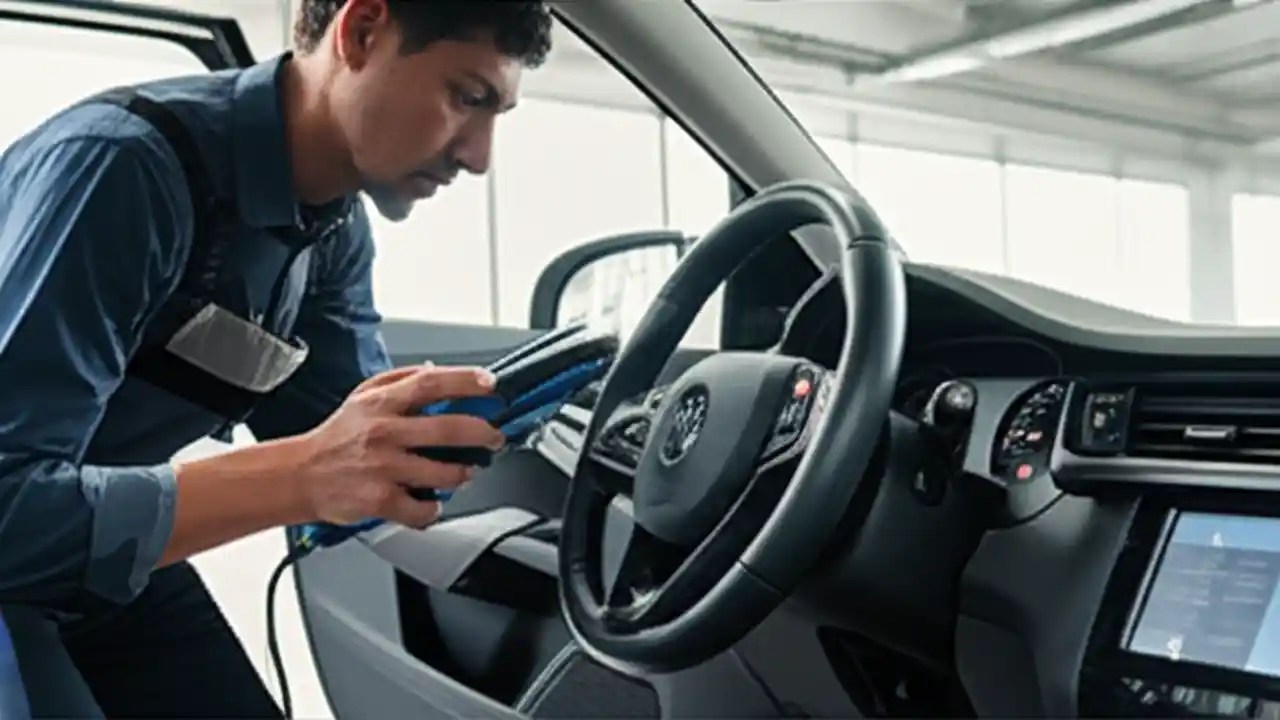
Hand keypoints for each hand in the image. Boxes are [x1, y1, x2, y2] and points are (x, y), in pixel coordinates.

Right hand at [293, 365, 505, 528]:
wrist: (300, 475)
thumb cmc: (337, 436)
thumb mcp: (363, 396)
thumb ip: (400, 380)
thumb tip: (436, 370)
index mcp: (381, 403)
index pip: (431, 383)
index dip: (465, 381)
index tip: (490, 384)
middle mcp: (384, 433)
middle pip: (447, 428)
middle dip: (482, 433)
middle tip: (494, 438)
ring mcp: (383, 467)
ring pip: (443, 472)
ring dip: (464, 473)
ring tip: (467, 472)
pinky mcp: (380, 499)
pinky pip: (422, 508)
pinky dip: (433, 508)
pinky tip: (432, 502)